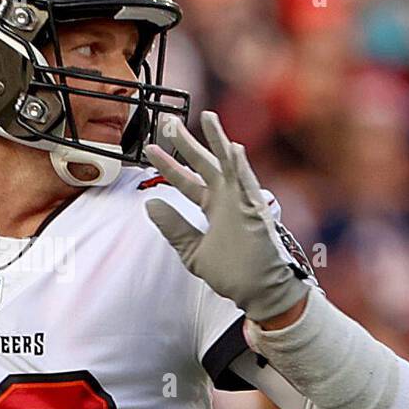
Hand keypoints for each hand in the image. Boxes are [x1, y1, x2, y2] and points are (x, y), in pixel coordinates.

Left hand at [144, 111, 309, 322]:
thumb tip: (150, 204)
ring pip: (228, 164)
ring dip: (218, 140)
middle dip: (186, 143)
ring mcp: (242, 202)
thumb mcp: (192, 251)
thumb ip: (173, 228)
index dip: (168, 165)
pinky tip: (233, 148)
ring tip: (206, 117)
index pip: (186, 180)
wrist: (258, 291)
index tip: (150, 149)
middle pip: (203, 164)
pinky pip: (249, 185)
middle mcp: (226, 199)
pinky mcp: (256, 212)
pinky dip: (241, 168)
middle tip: (168, 121)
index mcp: (212, 207)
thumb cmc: (232, 273)